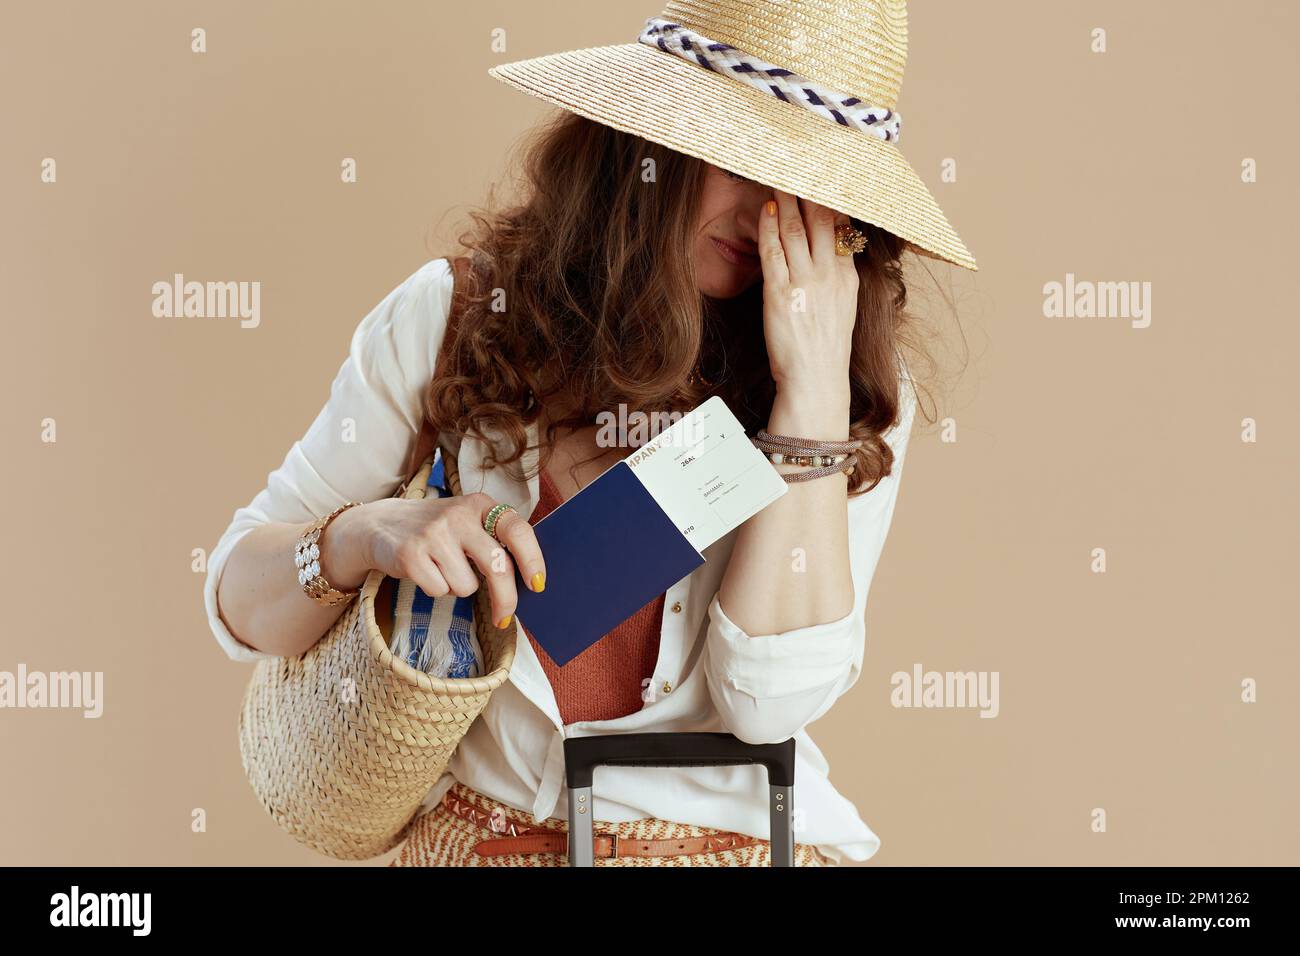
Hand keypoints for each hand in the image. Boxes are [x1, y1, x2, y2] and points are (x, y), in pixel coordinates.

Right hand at [339, 493, 545, 628]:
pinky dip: (436, 589)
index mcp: (480, 504)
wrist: (380, 524)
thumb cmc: (438, 531)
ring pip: (466, 585)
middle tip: (504, 616)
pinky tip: (425, 571)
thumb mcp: (468, 522)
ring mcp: (433, 533)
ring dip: (458, 588)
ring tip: (443, 570)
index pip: (517, 530)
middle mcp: (458, 515)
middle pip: (497, 566)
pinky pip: (439, 590)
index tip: (538, 584)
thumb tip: (530, 583)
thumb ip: (495, 541)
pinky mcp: (410, 554)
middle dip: (505, 599)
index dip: (532, 559)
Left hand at [757, 189, 858, 400]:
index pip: (842, 227)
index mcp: (847, 277)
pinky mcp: (780, 294)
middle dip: (809, 188)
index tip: (825, 175)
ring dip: (787, 199)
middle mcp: (829, 275)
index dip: (832, 197)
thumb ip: (839, 276)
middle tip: (799, 162)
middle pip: (821, 219)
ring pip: (796, 229)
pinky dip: (769, 227)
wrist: (815, 380)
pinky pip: (773, 251)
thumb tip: (834, 251)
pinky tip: (767, 210)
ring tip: (779, 176)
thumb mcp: (843, 307)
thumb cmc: (824, 348)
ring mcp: (805, 283)